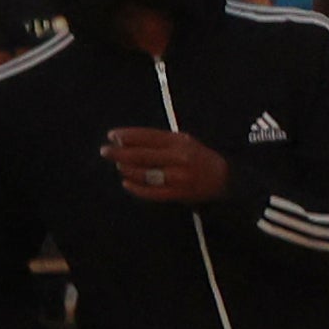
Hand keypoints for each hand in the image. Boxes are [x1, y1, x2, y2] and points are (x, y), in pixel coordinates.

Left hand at [105, 128, 228, 204]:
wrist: (224, 179)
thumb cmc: (198, 157)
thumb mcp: (183, 141)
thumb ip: (159, 141)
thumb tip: (126, 141)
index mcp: (180, 141)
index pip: (148, 136)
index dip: (128, 135)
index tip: (112, 135)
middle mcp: (179, 158)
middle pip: (142, 155)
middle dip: (120, 153)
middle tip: (105, 151)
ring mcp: (178, 177)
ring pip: (145, 174)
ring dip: (127, 169)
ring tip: (118, 166)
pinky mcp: (178, 193)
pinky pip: (152, 192)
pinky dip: (136, 188)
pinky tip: (126, 182)